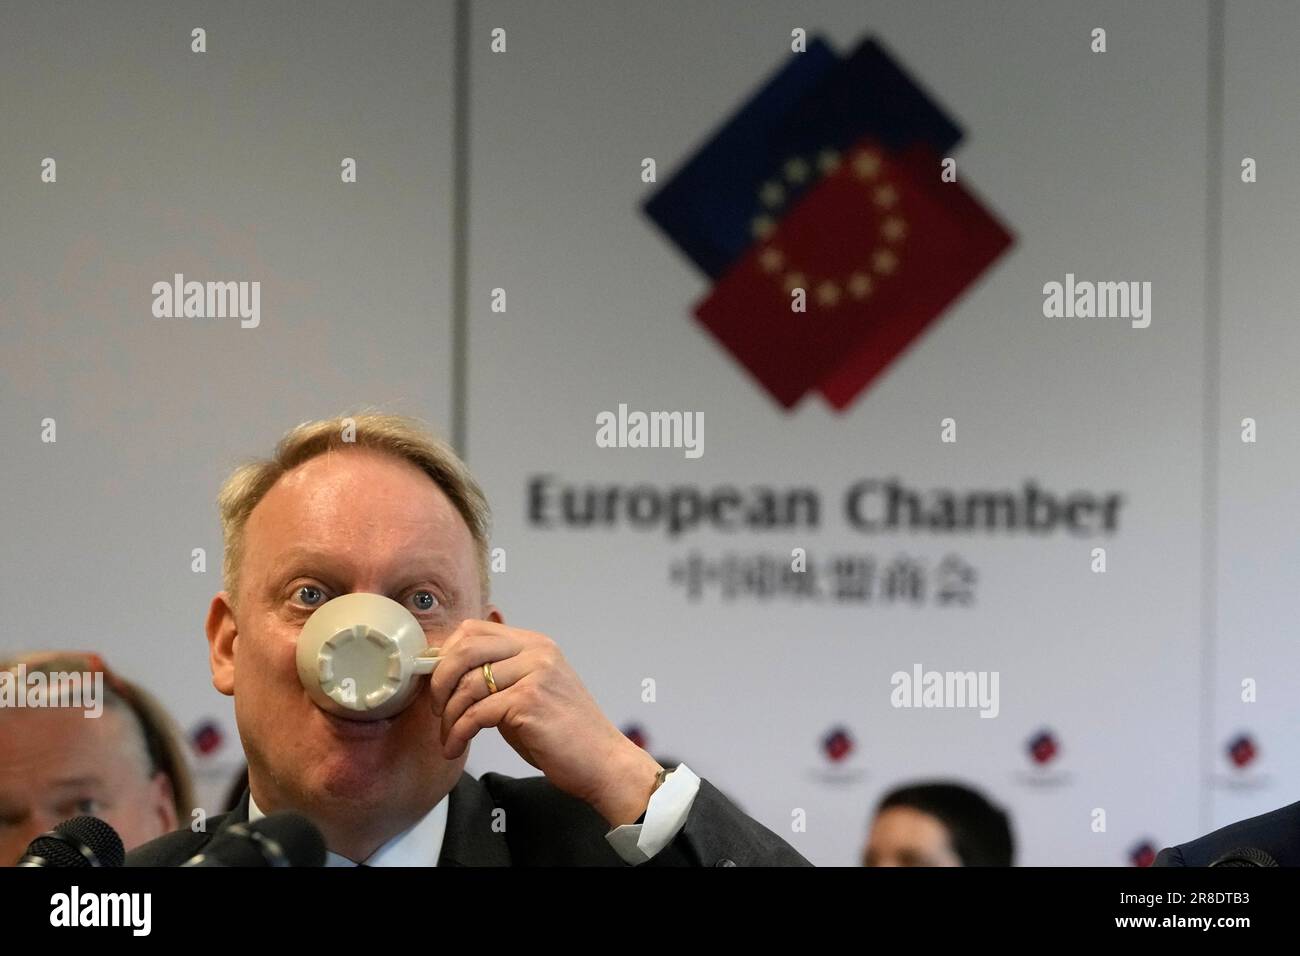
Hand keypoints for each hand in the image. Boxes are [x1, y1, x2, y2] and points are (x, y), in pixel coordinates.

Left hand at [428, 620, 662, 825]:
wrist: (602, 762)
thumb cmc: (563, 733)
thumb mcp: (531, 690)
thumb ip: (499, 676)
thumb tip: (450, 673)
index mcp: (534, 643)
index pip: (473, 630)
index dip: (446, 654)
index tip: (437, 683)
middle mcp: (535, 651)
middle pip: (464, 649)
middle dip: (439, 681)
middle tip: (435, 709)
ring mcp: (534, 674)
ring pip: (467, 685)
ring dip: (447, 716)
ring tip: (448, 736)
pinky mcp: (529, 702)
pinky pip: (475, 714)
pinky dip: (457, 733)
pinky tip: (454, 747)